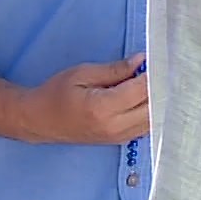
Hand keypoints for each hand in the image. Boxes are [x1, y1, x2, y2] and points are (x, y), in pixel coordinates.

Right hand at [14, 54, 147, 144]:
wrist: (39, 121)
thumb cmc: (57, 93)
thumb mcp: (83, 73)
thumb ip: (116, 69)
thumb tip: (142, 61)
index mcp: (103, 108)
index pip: (141, 91)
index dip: (154, 74)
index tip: (160, 59)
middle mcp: (114, 127)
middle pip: (152, 108)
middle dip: (160, 87)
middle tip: (160, 68)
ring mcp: (118, 138)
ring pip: (152, 121)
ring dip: (158, 101)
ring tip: (156, 81)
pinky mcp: (119, 141)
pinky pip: (145, 128)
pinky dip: (152, 113)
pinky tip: (149, 97)